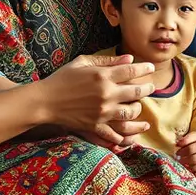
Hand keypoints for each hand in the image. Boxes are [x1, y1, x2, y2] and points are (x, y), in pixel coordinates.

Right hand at [39, 54, 154, 145]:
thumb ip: (107, 61)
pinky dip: (125, 135)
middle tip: (151, 87)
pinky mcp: (95, 126)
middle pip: (136, 92)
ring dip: (139, 110)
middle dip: (148, 89)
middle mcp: (106, 94)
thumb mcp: (82, 62)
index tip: (151, 68)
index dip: (145, 69)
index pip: (132, 71)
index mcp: (102, 76)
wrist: (44, 101)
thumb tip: (130, 59)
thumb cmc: (62, 78)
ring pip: (130, 112)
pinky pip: (115, 133)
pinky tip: (132, 134)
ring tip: (141, 107)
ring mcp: (102, 112)